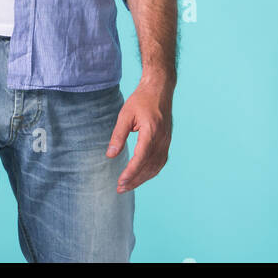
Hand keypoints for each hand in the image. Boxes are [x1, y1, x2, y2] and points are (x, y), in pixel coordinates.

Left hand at [107, 78, 172, 192]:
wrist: (160, 89)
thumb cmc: (142, 99)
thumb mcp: (125, 114)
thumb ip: (118, 135)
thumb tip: (110, 155)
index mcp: (152, 130)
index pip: (141, 157)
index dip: (131, 172)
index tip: (120, 182)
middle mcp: (162, 138)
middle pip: (149, 166)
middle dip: (134, 180)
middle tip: (119, 188)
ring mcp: (166, 141)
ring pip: (156, 166)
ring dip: (142, 178)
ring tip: (127, 185)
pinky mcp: (167, 142)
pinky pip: (160, 162)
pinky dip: (151, 172)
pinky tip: (141, 176)